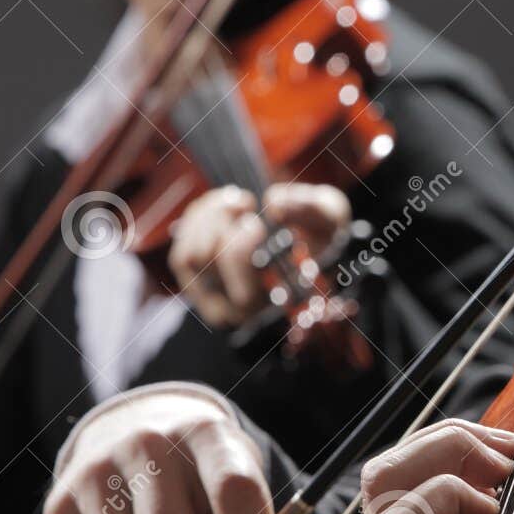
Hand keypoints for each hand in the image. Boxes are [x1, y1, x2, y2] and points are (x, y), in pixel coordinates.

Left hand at [168, 182, 350, 327]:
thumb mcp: (332, 217)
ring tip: (236, 200)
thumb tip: (274, 203)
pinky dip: (197, 219)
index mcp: (278, 311)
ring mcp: (214, 298)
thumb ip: (311, 208)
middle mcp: (241, 313)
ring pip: (188, 256)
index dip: (240, 252)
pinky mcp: (198, 281)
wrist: (307, 248)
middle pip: (207, 265)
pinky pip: (181, 251)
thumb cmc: (321, 237)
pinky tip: (221, 205)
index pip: (244, 296)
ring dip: (206, 216)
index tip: (257, 222)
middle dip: (221, 220)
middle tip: (246, 202)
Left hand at [361, 420, 513, 513]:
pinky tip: (493, 468)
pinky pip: (405, 484)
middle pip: (384, 491)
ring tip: (506, 457)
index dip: (448, 495)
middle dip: (444, 451)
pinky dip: (447, 457)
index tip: (503, 503)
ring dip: (446, 447)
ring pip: (388, 478)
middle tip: (508, 460)